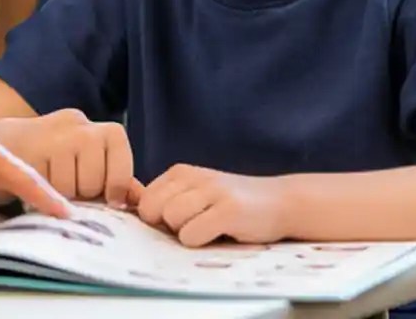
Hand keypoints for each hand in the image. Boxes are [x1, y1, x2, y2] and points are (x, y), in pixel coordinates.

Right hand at [0, 109, 135, 207]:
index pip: (119, 151)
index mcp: (93, 126)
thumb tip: (141, 197)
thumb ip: (113, 180)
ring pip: (71, 186)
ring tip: (49, 186)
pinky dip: (42, 197)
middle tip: (67, 188)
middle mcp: (76, 123)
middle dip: (83, 192)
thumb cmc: (48, 164)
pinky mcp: (29, 151)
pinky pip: (47, 188)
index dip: (116, 179)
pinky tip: (35, 187)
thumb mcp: (83, 166)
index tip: (108, 198)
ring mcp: (52, 135)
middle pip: (95, 176)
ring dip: (61, 196)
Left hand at [132, 164, 288, 246]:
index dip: (156, 218)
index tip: (179, 222)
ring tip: (210, 228)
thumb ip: (169, 202)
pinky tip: (221, 233)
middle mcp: (194, 177)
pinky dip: (201, 242)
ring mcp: (212, 191)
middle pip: (151, 210)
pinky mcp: (228, 210)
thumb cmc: (232, 205)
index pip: (143, 200)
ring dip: (187, 234)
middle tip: (194, 226)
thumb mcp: (197, 195)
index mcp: (180, 173)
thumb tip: (135, 218)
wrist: (281, 202)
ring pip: (171, 220)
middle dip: (167, 226)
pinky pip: (191, 235)